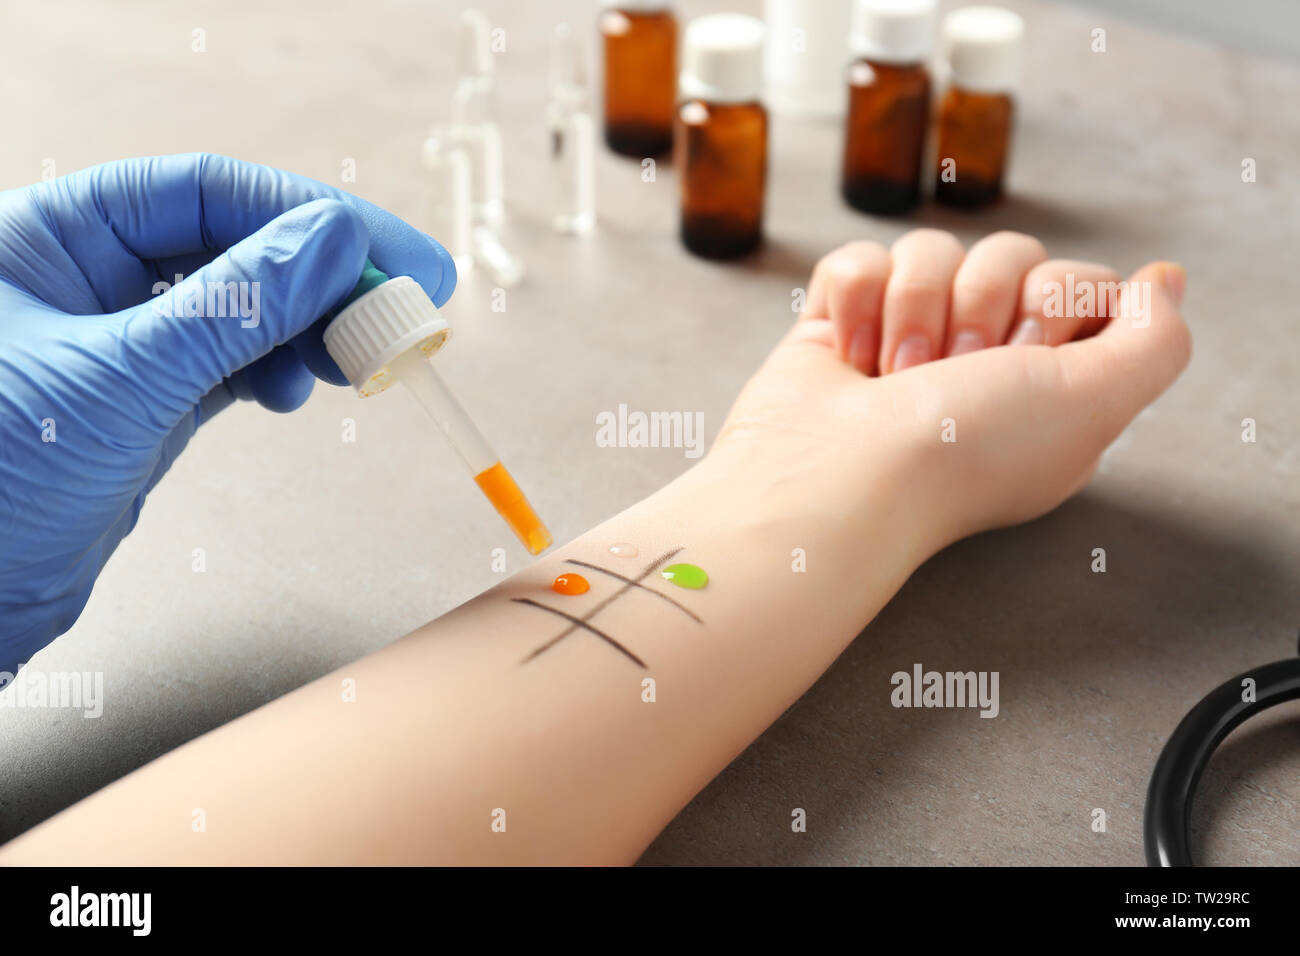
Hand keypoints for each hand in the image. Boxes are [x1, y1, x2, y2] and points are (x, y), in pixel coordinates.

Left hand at [0, 153, 455, 672]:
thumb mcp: (121, 380)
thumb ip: (233, 306)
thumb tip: (332, 239)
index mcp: (52, 235)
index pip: (201, 191)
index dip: (303, 214)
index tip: (384, 252)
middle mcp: (87, 275)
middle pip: (235, 244)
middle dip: (322, 277)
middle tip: (403, 307)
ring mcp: (122, 340)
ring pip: (245, 307)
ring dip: (311, 328)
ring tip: (357, 362)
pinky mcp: (148, 401)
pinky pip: (235, 363)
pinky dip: (280, 372)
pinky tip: (299, 392)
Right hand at [710, 229, 1190, 566]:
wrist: (835, 477)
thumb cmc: (959, 452)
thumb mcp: (1093, 403)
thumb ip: (1156, 340)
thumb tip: (1162, 278)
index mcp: (1046, 386)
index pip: (1077, 282)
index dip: (1054, 301)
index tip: (1026, 357)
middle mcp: (979, 361)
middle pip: (1009, 254)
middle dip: (979, 305)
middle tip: (953, 371)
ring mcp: (905, 338)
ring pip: (931, 249)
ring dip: (912, 308)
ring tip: (891, 376)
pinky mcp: (840, 324)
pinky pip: (859, 257)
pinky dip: (853, 300)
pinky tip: (848, 356)